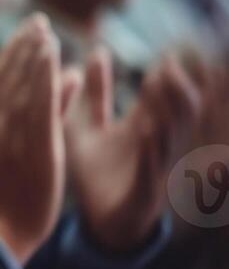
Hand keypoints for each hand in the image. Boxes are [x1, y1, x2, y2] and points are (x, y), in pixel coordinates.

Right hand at [0, 15, 64, 265]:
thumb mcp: (1, 152)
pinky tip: (51, 55)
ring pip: (22, 84)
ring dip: (33, 53)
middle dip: (22, 46)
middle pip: (8, 77)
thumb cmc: (3, 198)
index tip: (26, 33)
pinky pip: (39, 102)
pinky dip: (44, 75)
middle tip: (37, 21)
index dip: (12, 54)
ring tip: (43, 30)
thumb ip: (16, 123)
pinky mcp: (34, 144)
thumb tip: (27, 100)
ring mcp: (10, 133)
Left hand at [66, 50, 201, 252]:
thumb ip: (96, 91)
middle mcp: (153, 144)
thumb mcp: (89, 124)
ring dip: (168, 113)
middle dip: (179, 89)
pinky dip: (151, 152)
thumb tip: (98, 50)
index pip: (162, 94)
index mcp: (142, 126)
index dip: (169, 72)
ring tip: (160, 88)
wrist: (94, 220)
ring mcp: (151, 168)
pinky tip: (146, 133)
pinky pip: (151, 171)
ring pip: (170, 137)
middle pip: (177, 113)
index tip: (172, 47)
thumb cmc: (95, 171)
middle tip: (170, 64)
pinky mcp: (142, 192)